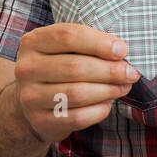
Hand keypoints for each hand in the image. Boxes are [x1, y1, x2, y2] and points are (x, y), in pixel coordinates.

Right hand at [13, 23, 140, 143]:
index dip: (99, 42)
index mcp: (32, 42)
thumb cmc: (56, 68)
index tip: (122, 50)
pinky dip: (99, 110)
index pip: (68, 36)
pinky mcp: (40, 121)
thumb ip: (86, 44)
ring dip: (108, 90)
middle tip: (130, 73)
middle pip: (74, 67)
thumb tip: (121, 51)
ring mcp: (30, 97)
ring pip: (77, 93)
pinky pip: (78, 117)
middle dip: (109, 70)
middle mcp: (26, 68)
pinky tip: (107, 103)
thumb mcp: (62, 49)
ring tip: (123, 87)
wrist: (31, 103)